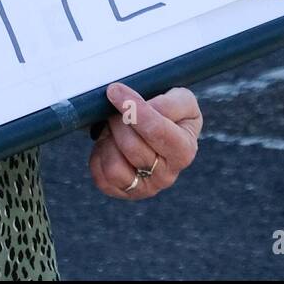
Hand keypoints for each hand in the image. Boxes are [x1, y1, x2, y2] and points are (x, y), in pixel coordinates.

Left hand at [88, 82, 201, 200]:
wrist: (157, 130)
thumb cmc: (171, 113)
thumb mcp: (182, 100)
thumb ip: (169, 102)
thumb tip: (142, 108)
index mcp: (184, 150)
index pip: (157, 131)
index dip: (134, 110)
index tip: (114, 90)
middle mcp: (167, 175)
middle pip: (131, 146)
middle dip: (119, 121)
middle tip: (117, 109)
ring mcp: (145, 188)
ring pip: (114, 167)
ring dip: (108, 141)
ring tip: (114, 129)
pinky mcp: (123, 192)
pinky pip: (101, 177)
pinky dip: (99, 156)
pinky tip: (109, 144)